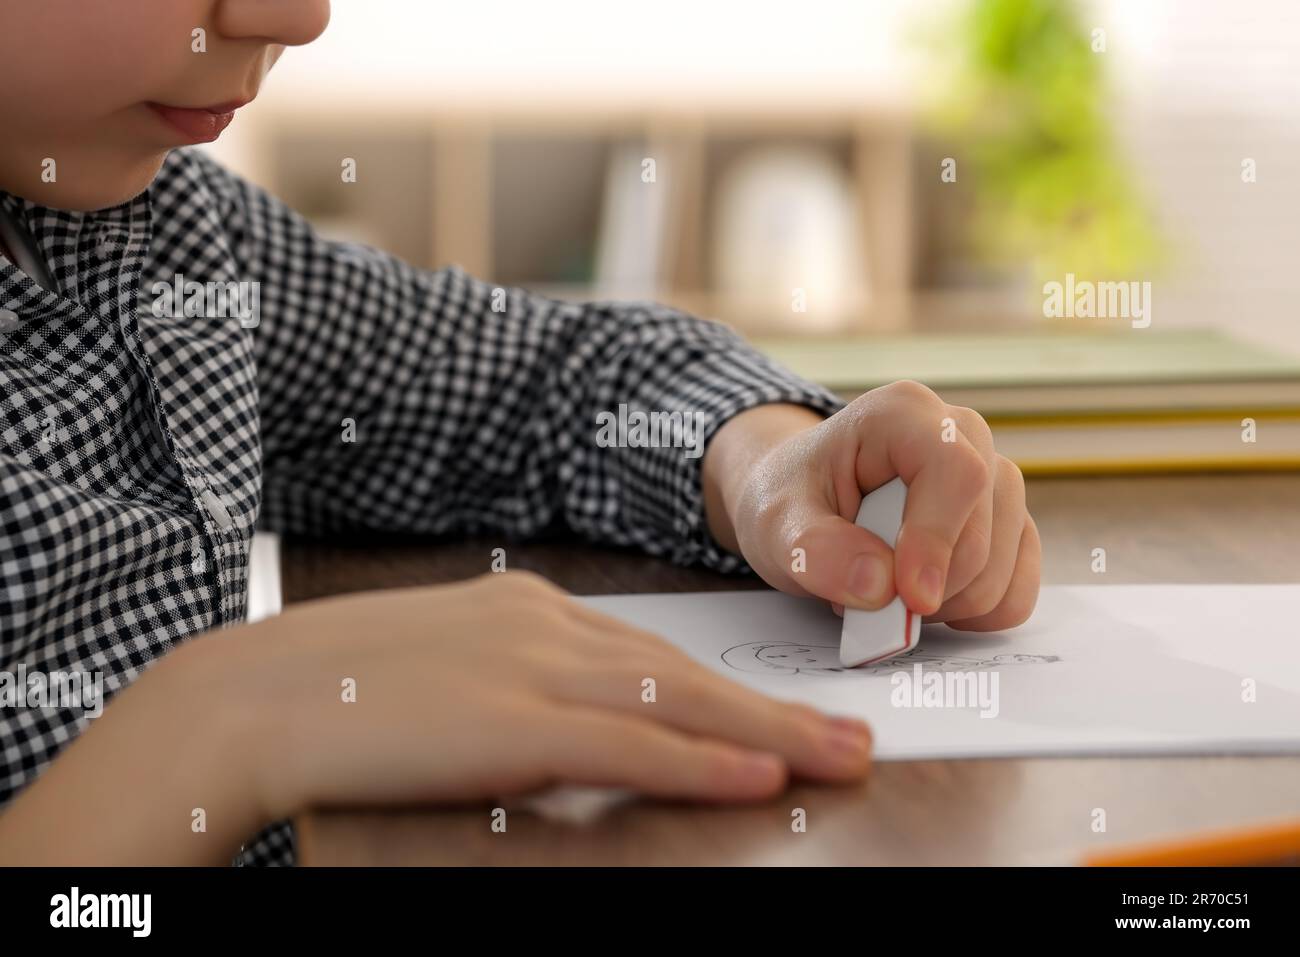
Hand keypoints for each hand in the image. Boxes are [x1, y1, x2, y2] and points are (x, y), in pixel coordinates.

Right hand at [238, 572, 872, 818]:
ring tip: (840, 757)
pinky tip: (758, 773)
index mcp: (529, 607)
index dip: (729, 688)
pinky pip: (627, 743)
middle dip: (775, 710)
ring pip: (675, 702)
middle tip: (853, 736)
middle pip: (685, 672)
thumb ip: (519, 682)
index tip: (785, 712)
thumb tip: (576, 723)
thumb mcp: (449, 668)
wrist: (254, 698)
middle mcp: (545, 626)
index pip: (654, 651)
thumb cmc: (342, 690)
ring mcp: (531, 668)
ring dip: (767, 734)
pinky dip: (700, 760)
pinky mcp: (511, 720)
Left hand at [704, 383, 1040, 630]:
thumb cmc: (792, 502)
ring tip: (886, 589)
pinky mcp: (1007, 525)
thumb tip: (879, 586)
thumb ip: (814, 551)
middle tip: (863, 594)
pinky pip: (1017, 590)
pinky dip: (972, 614)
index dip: (937, 539)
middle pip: (983, 530)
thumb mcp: (774, 524)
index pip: (954, 472)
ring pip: (1002, 566)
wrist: (802, 505)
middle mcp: (961, 435)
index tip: (909, 597)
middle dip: (928, 586)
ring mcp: (992, 479)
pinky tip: (924, 599)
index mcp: (903, 415)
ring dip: (944, 603)